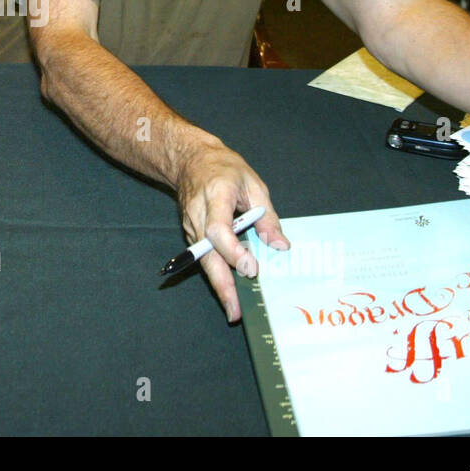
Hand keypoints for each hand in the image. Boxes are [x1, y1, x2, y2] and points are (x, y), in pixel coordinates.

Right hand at [175, 139, 288, 321]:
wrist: (189, 160)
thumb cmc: (224, 168)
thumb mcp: (253, 184)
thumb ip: (266, 216)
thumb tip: (280, 246)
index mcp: (215, 197)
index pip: (218, 230)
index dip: (232, 251)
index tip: (250, 268)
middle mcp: (198, 215)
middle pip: (206, 255)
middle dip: (221, 284)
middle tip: (235, 310)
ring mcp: (191, 226)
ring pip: (203, 261)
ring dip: (219, 285)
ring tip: (235, 309)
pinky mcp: (191, 234)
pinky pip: (203, 257)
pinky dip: (216, 274)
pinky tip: (230, 291)